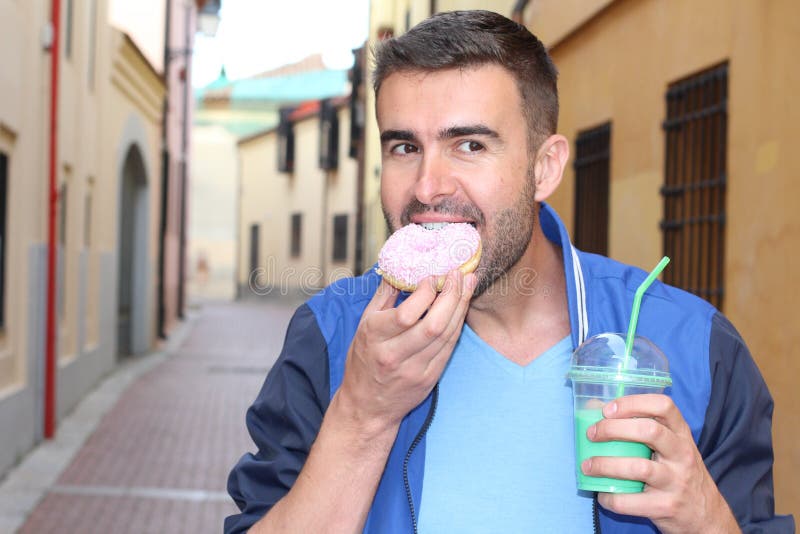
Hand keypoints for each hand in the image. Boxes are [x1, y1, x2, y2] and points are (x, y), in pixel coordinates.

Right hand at [337, 270, 475, 434]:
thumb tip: (401, 268)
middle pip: (433, 324)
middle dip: (451, 295)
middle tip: (459, 274)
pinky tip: (462, 307)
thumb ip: (384, 296)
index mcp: (375, 337)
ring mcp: (414, 369)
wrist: (367, 407)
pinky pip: (449, 347)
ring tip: (468, 283)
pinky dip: (457, 324)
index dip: (425, 292)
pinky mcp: (429, 378)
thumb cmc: (363, 360)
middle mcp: (394, 355)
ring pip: (446, 334)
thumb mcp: (364, 325)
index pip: (407, 314)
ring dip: (460, 306)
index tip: (432, 276)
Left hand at [581, 394, 738, 533]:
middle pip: (649, 431)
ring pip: (639, 468)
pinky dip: (611, 497)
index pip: (664, 405)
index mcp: (681, 433)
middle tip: (592, 434)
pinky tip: (603, 494)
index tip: (608, 410)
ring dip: (606, 465)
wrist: (705, 515)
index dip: (633, 403)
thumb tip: (592, 407)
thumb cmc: (677, 471)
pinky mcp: (666, 507)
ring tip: (587, 466)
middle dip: (613, 429)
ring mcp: (676, 481)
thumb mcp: (669, 445)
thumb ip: (638, 426)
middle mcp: (682, 454)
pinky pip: (632, 501)